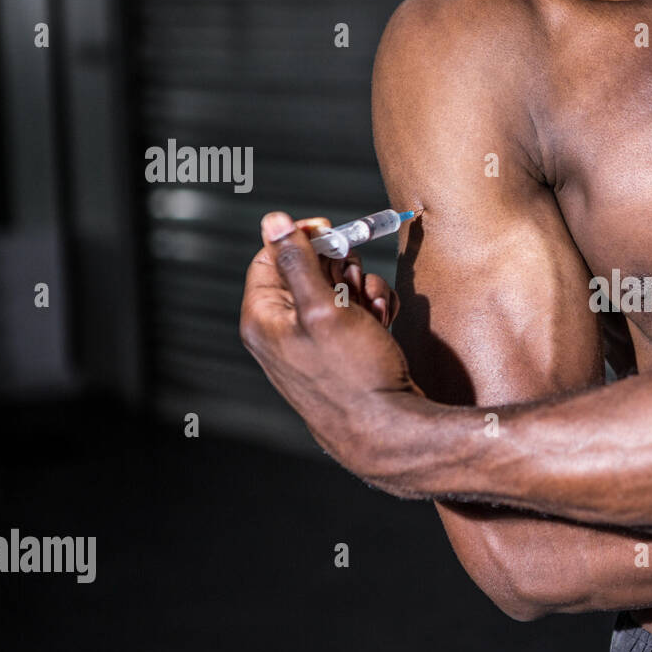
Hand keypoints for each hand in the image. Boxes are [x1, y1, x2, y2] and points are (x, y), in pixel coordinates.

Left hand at [239, 212, 421, 461]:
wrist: (388, 429)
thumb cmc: (354, 377)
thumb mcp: (324, 308)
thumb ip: (298, 262)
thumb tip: (274, 222)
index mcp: (263, 319)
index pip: (270, 257)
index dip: (301, 238)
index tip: (331, 230)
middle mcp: (282, 331)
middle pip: (305, 270)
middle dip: (340, 267)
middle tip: (355, 278)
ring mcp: (310, 344)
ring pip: (334, 290)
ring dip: (361, 288)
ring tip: (376, 308)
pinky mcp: (338, 353)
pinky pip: (351, 314)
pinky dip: (371, 309)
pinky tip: (384, 321)